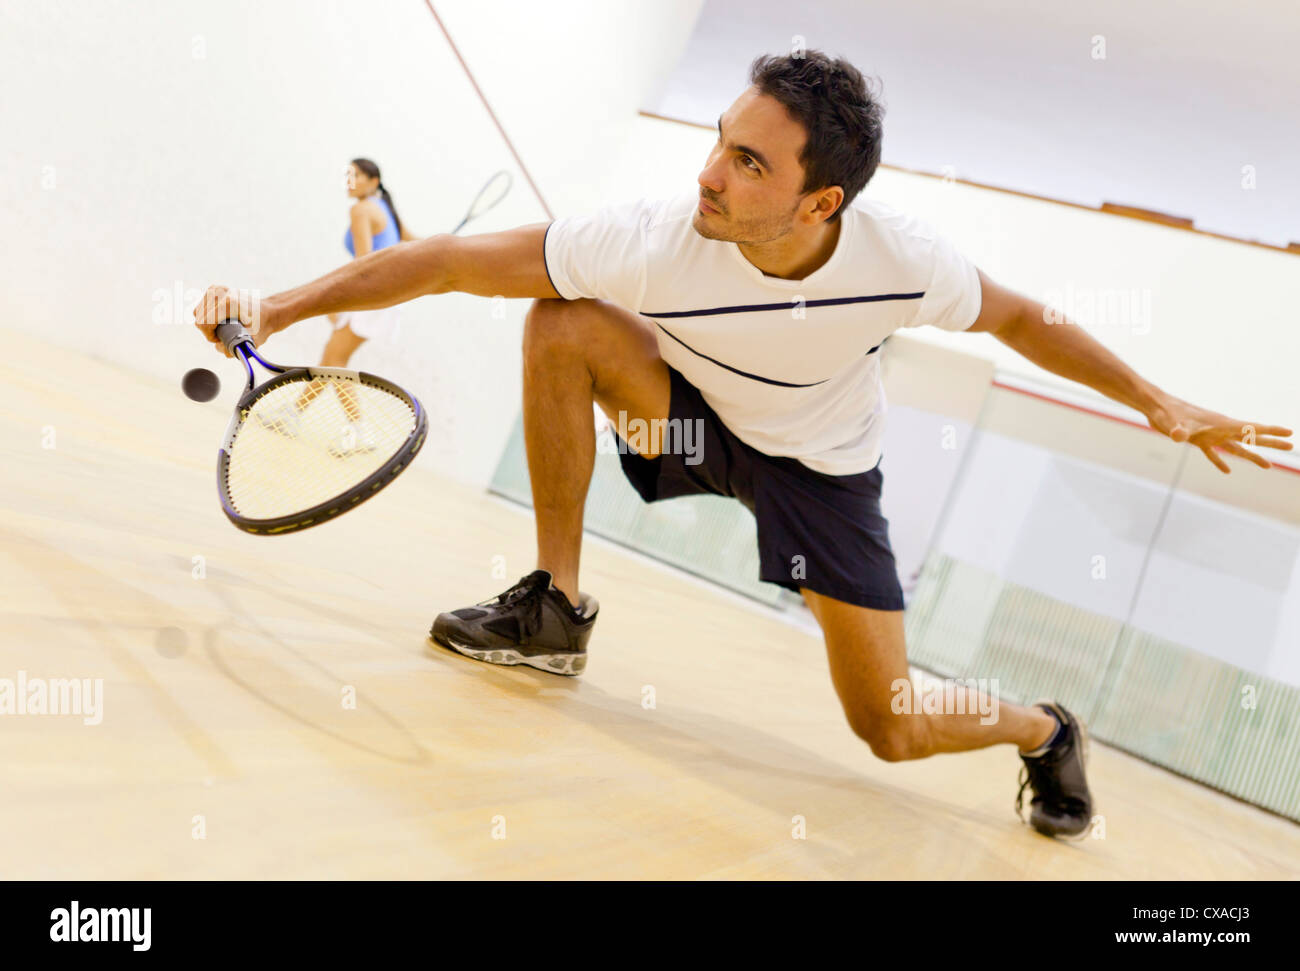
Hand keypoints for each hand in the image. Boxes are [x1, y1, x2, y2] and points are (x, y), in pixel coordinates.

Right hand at [192, 286, 282, 358]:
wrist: (267, 312)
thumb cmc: (260, 327)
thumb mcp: (250, 341)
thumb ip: (233, 348)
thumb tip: (218, 347)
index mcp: (229, 304)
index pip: (203, 323)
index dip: (210, 336)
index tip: (221, 338)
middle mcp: (221, 292)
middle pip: (199, 319)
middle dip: (208, 330)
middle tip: (224, 333)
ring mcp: (216, 288)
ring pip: (198, 312)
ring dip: (207, 323)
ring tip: (222, 326)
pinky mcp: (214, 288)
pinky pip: (201, 307)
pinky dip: (207, 315)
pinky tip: (219, 318)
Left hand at [1146, 394, 1293, 472]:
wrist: (1155, 407)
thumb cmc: (1165, 412)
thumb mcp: (1173, 423)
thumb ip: (1178, 430)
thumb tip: (1179, 436)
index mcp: (1220, 423)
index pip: (1250, 428)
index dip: (1270, 431)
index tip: (1289, 433)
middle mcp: (1218, 429)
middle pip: (1250, 438)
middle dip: (1270, 443)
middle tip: (1291, 447)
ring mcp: (1208, 435)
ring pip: (1235, 448)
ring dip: (1252, 456)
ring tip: (1268, 465)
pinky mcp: (1196, 440)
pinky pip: (1212, 454)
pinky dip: (1219, 462)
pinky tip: (1227, 471)